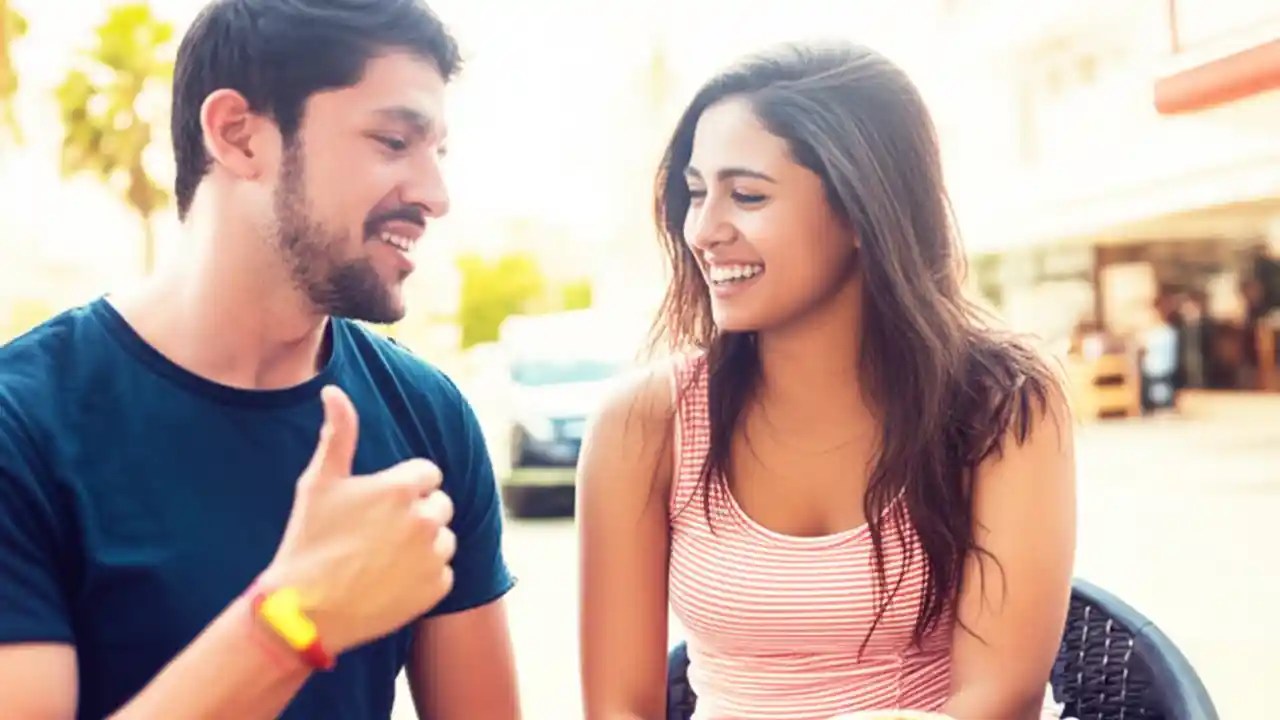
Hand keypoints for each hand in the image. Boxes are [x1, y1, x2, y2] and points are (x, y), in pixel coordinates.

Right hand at [260, 385, 456, 654]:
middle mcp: (426, 519)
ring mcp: (434, 555)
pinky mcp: (437, 588)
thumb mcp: (319, 482)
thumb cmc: (308, 541)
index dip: (402, 487)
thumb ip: (338, 433)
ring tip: (381, 558)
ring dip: (423, 545)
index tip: (377, 505)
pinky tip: (389, 582)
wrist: (304, 612)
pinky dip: (423, 577)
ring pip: (443, 538)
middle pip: (438, 504)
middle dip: (416, 513)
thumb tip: (333, 390)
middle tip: (376, 534)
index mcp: (402, 488)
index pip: (427, 473)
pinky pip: (443, 572)